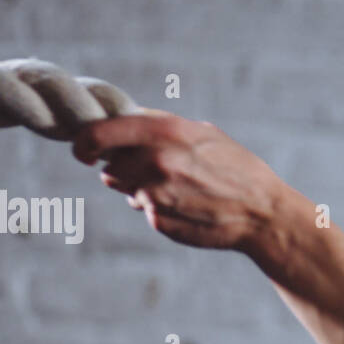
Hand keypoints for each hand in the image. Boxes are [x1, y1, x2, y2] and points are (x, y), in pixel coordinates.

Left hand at [71, 109, 290, 251]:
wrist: (262, 212)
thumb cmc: (236, 167)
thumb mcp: (202, 133)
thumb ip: (161, 126)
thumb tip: (124, 122)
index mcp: (164, 131)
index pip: (99, 133)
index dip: (83, 142)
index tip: (82, 149)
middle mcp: (155, 162)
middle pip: (112, 165)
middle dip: (122, 167)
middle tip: (150, 170)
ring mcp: (155, 194)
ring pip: (127, 189)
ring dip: (141, 187)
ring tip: (178, 187)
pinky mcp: (159, 220)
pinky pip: (147, 210)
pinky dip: (160, 207)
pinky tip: (188, 205)